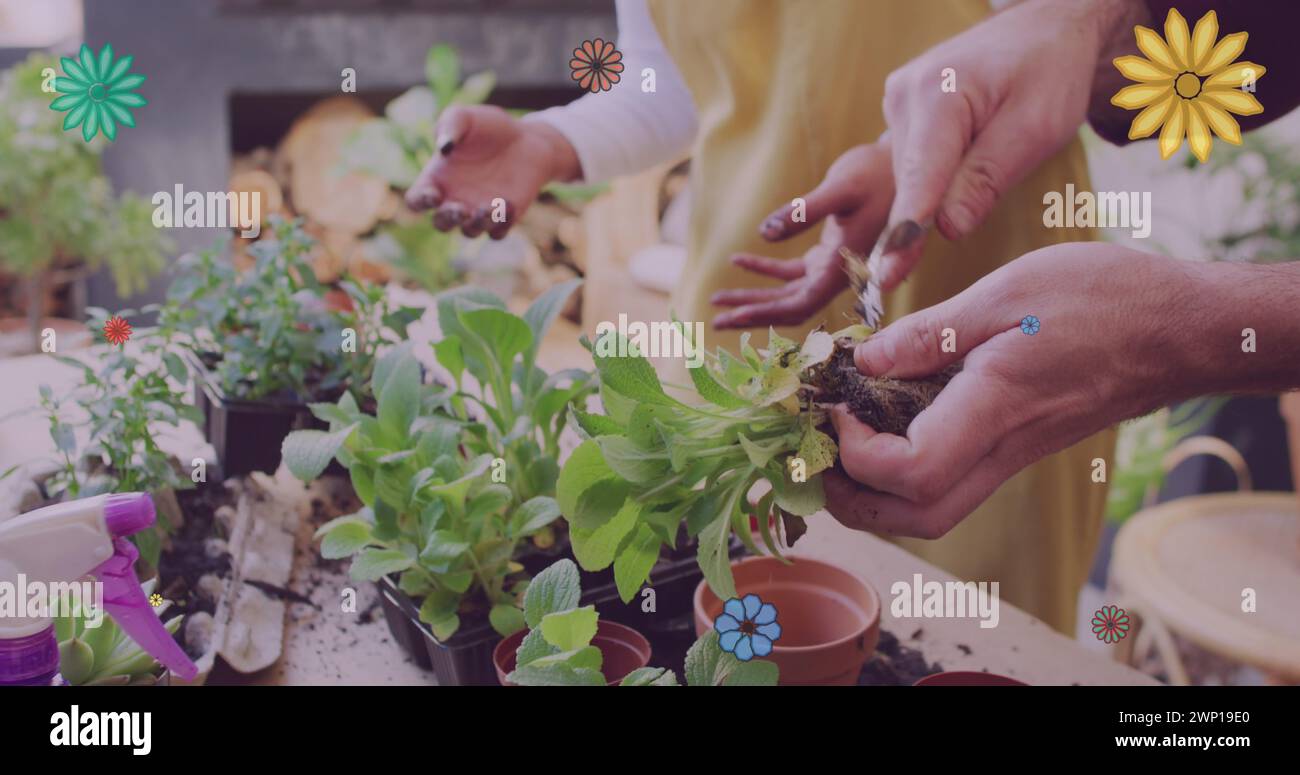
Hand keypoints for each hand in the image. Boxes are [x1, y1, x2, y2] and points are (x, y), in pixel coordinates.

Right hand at [405, 105, 579, 238]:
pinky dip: (501, 225)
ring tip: (490, 206)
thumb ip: (450, 124)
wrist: (528, 139)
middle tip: (461, 209)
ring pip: (469, 232)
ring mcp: (478, 211)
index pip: (416, 200)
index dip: (420, 202)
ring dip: (477, 224)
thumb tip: (444, 147)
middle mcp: (454, 199)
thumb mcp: (466, 117)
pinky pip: (497, 233)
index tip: (434, 194)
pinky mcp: (504, 218)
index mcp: (437, 179)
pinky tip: (510, 204)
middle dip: (448, 220)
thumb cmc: (489, 127)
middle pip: (441, 224)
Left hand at [711, 142, 892, 328]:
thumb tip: (764, 233)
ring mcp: (832, 265)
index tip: (733, 318)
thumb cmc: (876, 174)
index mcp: (844, 267)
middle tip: (714, 319)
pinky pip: (791, 271)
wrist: (901, 164)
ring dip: (754, 297)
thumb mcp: (839, 188)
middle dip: (752, 313)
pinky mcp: (827, 252)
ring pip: (787, 292)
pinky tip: (737, 261)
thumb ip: (804, 211)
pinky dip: (764, 269)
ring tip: (717, 299)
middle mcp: (838, 274)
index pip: (800, 304)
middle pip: (789, 305)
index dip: (766, 314)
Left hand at [822, 242, 1206, 538]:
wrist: (1179, 330)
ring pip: (933, 513)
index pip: (908, 473)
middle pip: (915, 519)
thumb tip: (862, 360)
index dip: (855, 452)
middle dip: (853, 499)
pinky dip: (905, 473)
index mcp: (993, 410)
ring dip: (875, 494)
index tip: (839, 401)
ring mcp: (1011, 457)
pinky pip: (953, 484)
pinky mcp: (1017, 449)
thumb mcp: (1006, 292)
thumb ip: (928, 332)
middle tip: (819, 449)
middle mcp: (1001, 450)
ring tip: (841, 440)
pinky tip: (885, 424)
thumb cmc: (1104, 300)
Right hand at [874, 0, 1147, 289]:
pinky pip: (914, 164)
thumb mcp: (1036, 128)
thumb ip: (988, 179)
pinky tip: (963, 171)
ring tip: (987, 168)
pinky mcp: (902, 113)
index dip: (906, 227)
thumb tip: (947, 230)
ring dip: (937, 197)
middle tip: (915, 268)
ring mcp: (898, 102)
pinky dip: (934, 183)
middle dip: (924, 219)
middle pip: (910, 180)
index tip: (887, 272)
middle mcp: (904, 95)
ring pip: (911, 176)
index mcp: (938, 92)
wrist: (1046, 29)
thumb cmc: (1049, 72)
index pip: (920, 174)